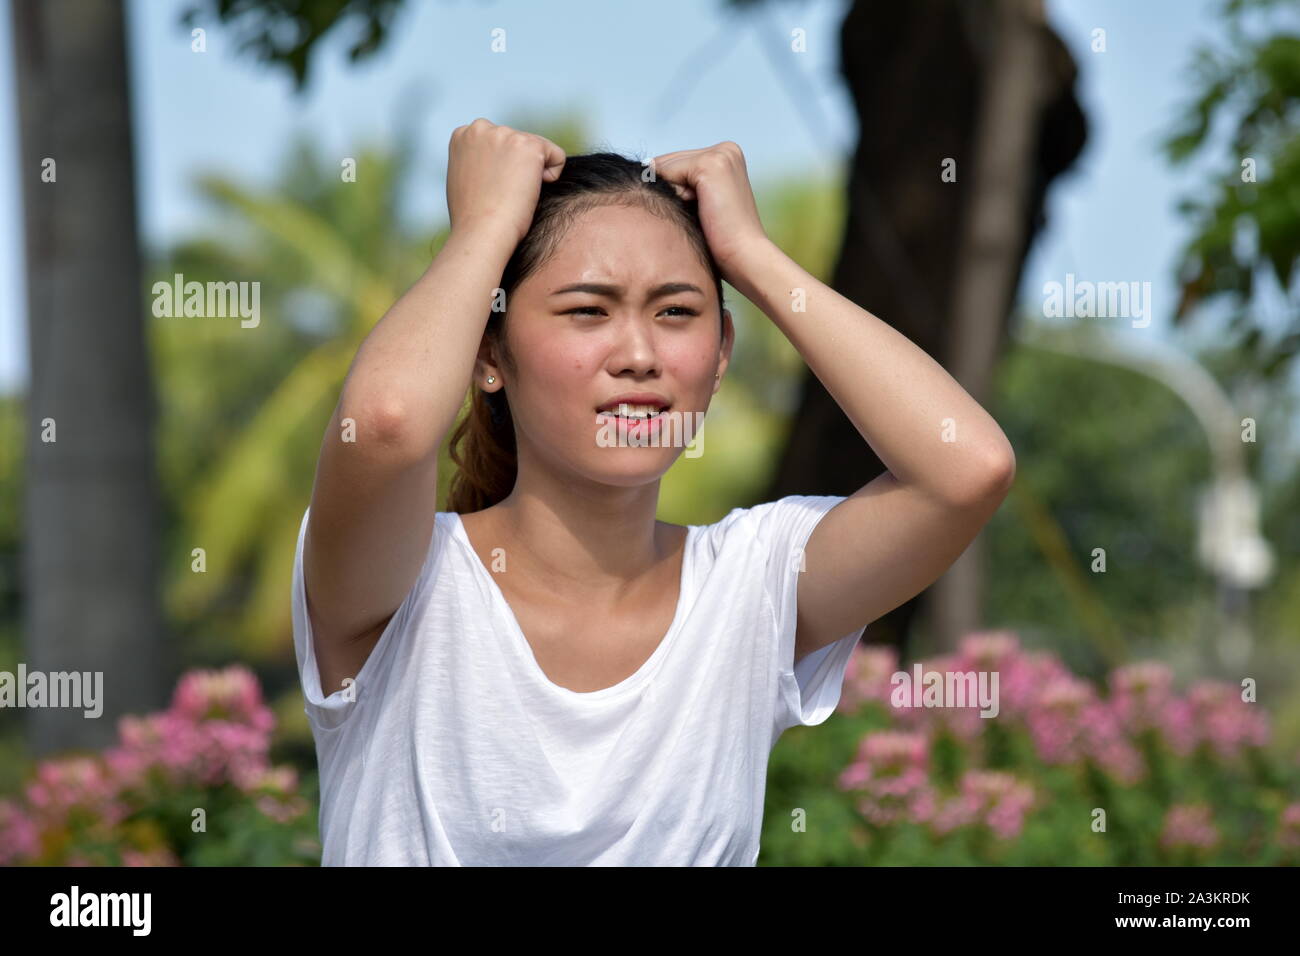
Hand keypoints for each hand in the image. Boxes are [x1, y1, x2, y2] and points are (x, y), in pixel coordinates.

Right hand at [446, 119, 565, 245]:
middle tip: (502, 194)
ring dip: (531, 174)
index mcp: (463, 135)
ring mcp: (505, 134)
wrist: (481, 232)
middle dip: (517, 168)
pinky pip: (557, 156)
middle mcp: (481, 127)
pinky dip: (552, 176)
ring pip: (538, 150)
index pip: (499, 143)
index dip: (501, 168)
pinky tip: (530, 191)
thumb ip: (478, 161)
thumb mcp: (465, 179)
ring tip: (512, 195)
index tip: (491, 188)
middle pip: (519, 143)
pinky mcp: (529, 145)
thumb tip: (495, 163)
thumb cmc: (472, 218)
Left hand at [648, 142, 769, 282]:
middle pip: (669, 162)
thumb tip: (645, 170)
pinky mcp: (711, 164)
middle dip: (669, 190)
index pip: (677, 163)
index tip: (695, 212)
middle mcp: (726, 149)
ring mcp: (721, 154)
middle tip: (700, 216)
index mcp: (727, 156)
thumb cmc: (722, 242)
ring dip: (673, 195)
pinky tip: (700, 212)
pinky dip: (675, 196)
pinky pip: (669, 173)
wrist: (745, 257)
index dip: (671, 189)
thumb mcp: (701, 204)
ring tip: (703, 214)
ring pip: (666, 168)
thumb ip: (682, 184)